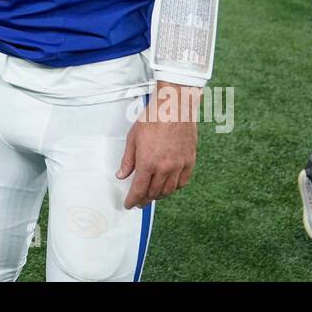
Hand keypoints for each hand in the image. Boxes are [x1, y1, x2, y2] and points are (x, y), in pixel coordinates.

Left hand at [117, 86, 198, 208]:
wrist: (175, 107)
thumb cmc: (152, 118)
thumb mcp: (133, 138)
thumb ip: (128, 160)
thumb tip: (121, 175)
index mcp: (147, 163)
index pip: (138, 190)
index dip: (132, 200)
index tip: (129, 204)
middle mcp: (164, 168)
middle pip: (154, 192)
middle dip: (145, 200)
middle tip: (140, 202)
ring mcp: (178, 165)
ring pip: (169, 190)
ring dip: (159, 196)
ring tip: (153, 195)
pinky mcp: (189, 161)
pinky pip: (183, 181)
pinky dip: (175, 187)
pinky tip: (170, 186)